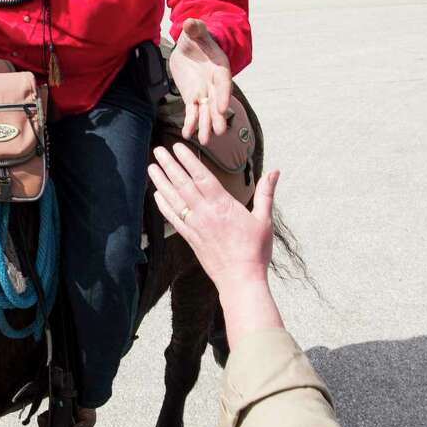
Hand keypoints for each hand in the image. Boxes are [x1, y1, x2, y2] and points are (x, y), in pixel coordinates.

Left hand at [148, 144, 282, 346]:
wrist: (240, 280)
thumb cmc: (255, 251)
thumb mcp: (265, 220)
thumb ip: (266, 193)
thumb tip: (275, 171)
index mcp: (223, 206)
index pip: (201, 177)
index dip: (188, 160)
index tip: (177, 147)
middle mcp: (205, 213)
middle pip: (183, 184)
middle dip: (169, 166)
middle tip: (157, 151)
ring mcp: (195, 226)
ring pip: (174, 199)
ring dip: (161, 182)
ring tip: (151, 168)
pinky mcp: (190, 238)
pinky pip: (173, 218)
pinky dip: (163, 205)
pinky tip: (156, 195)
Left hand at [169, 18, 231, 145]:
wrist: (191, 47)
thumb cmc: (197, 38)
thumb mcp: (195, 31)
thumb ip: (195, 29)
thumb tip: (191, 23)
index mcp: (219, 68)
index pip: (223, 83)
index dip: (223, 96)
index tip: (223, 109)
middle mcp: (214, 84)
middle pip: (217, 102)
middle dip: (217, 117)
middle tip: (219, 132)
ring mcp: (204, 92)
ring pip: (206, 112)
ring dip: (205, 126)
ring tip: (205, 141)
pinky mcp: (192, 97)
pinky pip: (192, 113)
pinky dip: (190, 123)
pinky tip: (187, 135)